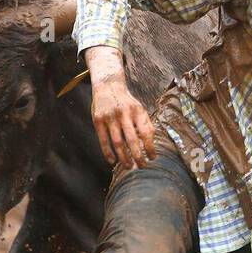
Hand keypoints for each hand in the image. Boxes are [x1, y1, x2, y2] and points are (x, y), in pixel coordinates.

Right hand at [86, 48, 155, 169]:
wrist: (108, 86)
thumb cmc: (127, 102)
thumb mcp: (139, 108)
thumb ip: (146, 123)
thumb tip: (152, 143)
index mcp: (137, 111)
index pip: (146, 132)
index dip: (150, 147)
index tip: (153, 158)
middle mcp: (124, 114)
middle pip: (132, 140)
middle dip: (138, 156)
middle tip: (142, 166)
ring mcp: (110, 117)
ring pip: (117, 143)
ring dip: (124, 157)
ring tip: (129, 166)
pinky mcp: (98, 120)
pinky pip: (103, 140)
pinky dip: (108, 153)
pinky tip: (112, 161)